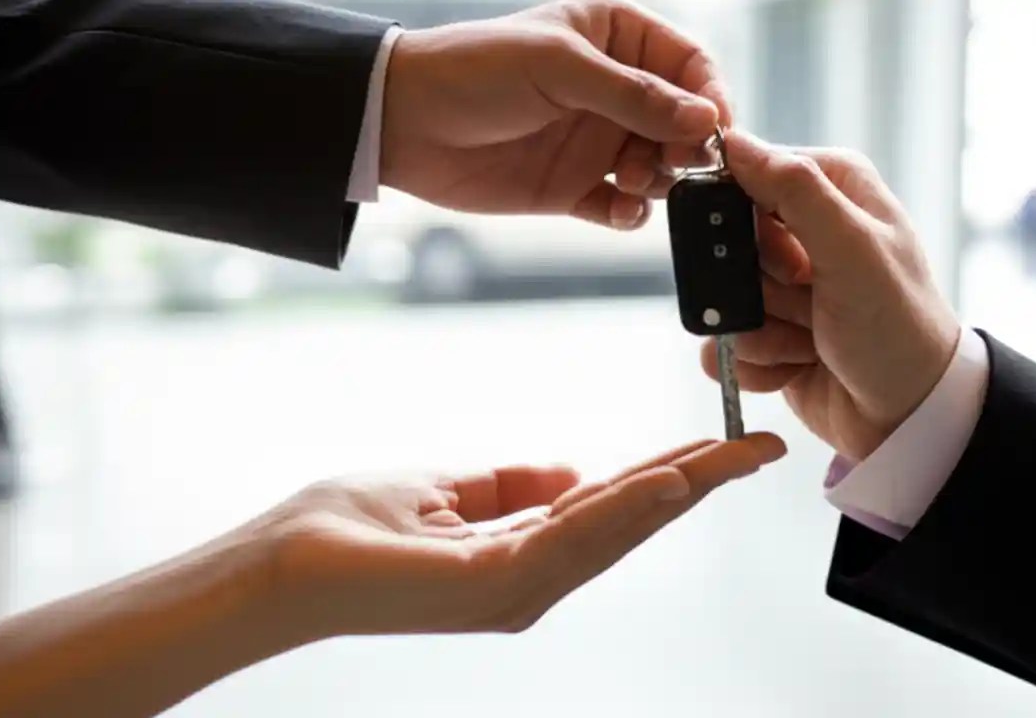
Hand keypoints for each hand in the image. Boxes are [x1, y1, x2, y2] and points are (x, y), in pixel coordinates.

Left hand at [251, 434, 784, 636]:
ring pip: (616, 531)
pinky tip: (664, 481)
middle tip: (758, 448)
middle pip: (630, 522)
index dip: (672, 475)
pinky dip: (624, 508)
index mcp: (518, 550)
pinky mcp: (492, 588)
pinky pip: (572, 540)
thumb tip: (567, 471)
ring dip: (678, 491)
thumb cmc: (342, 532)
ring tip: (730, 455)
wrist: (277, 567)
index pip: (610, 506)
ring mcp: (514, 589)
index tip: (721, 445)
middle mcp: (529, 578)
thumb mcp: (440, 489)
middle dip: (698, 483)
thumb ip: (508, 486)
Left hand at [381, 0, 729, 229]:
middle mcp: (612, 89)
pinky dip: (631, 212)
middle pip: (681, 120)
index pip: (688, 62)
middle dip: (688, 145)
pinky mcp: (574, 187)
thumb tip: (705, 119)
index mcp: (613, 37)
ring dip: (659, 179)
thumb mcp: (560, 68)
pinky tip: (618, 209)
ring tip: (632, 179)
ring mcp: (595, 139)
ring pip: (658, 166)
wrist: (404, 124)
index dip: (709, 94)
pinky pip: (623, 206)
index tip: (717, 128)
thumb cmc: (474, 71)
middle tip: (676, 162)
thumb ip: (635, 95)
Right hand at [699, 131, 959, 460]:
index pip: (752, 172)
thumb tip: (732, 140)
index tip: (785, 252)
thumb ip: (794, 189)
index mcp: (835, 188)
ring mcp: (788, 285)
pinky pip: (726, 344)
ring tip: (808, 342)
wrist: (909, 417)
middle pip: (728, 241)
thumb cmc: (897, 327)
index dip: (749, 215)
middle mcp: (809, 230)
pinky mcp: (771, 333)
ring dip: (761, 331)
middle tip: (803, 299)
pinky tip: (798, 366)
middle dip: (755, 284)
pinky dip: (759, 363)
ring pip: (724, 297)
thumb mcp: (852, 248)